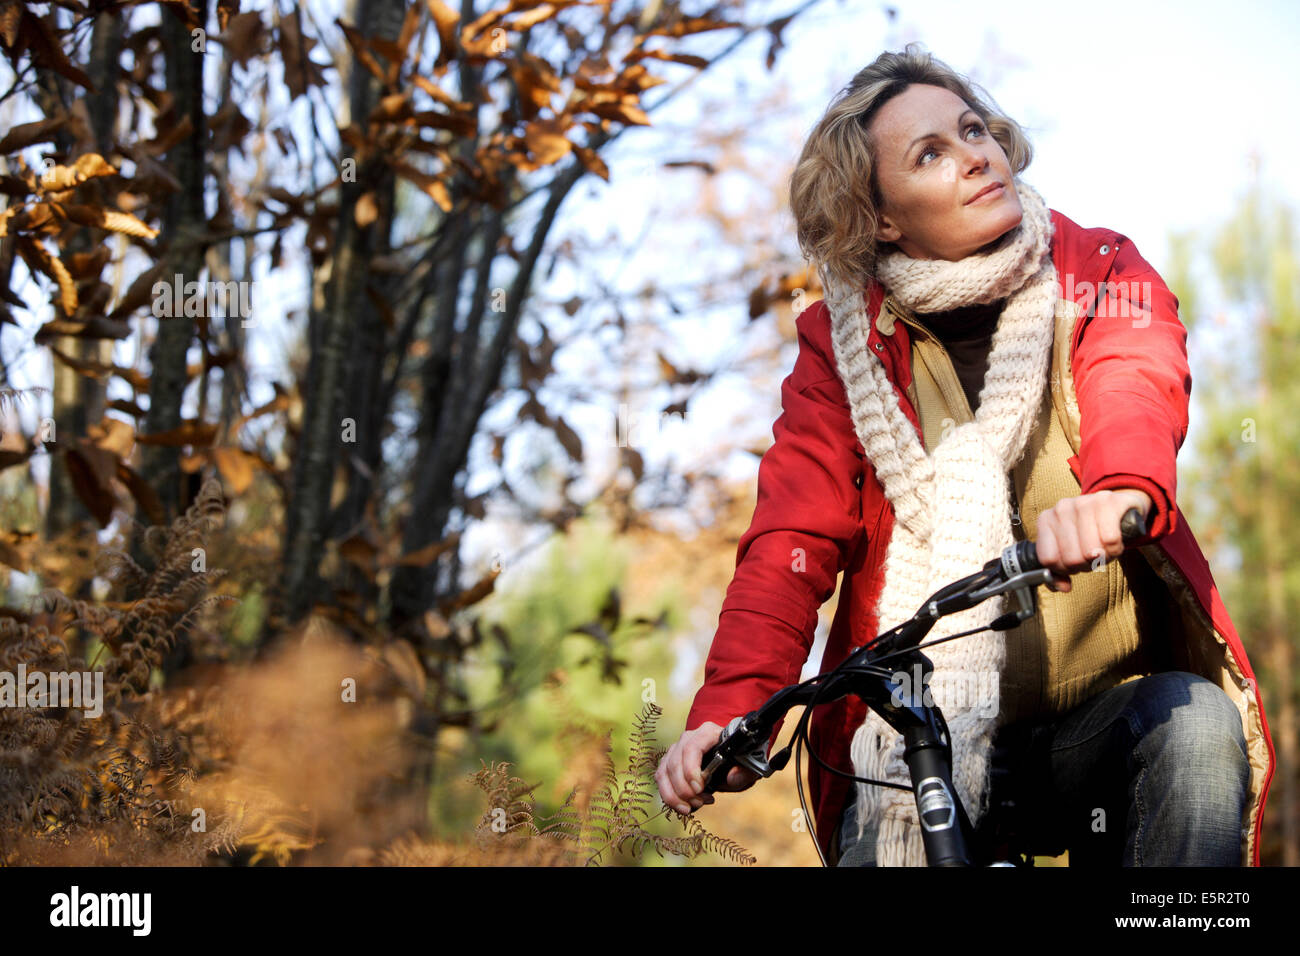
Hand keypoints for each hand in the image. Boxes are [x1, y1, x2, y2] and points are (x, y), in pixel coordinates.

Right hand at [655, 721, 759, 814]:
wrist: (730, 761)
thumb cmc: (738, 762)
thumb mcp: (748, 768)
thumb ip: (744, 772)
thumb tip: (731, 777)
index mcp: (708, 732)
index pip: (692, 747)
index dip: (691, 769)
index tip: (698, 789)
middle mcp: (688, 737)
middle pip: (675, 761)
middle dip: (684, 788)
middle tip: (699, 802)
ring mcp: (676, 749)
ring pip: (664, 772)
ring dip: (675, 795)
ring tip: (693, 807)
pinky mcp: (669, 762)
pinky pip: (661, 779)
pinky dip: (669, 796)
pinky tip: (684, 806)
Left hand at [1033, 488, 1151, 592]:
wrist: (1119, 507)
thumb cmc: (1092, 530)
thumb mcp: (1071, 548)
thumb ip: (1060, 571)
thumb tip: (1062, 587)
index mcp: (1046, 520)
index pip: (1049, 559)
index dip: (1064, 570)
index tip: (1074, 564)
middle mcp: (1062, 508)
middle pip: (1071, 559)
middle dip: (1086, 565)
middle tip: (1093, 555)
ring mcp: (1084, 502)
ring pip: (1091, 551)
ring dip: (1103, 557)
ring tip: (1105, 548)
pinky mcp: (1108, 501)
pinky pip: (1110, 539)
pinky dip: (1116, 548)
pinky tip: (1115, 541)